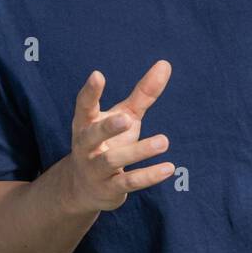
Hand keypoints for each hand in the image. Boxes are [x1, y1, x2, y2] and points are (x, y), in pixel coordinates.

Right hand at [63, 61, 173, 212]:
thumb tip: (165, 64)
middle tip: (126, 118)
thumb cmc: (107, 142)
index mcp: (86, 124)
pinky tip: (169, 167)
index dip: (90, 92)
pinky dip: (148, 176)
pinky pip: (128, 182)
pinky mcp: (109, 189)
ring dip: (138, 151)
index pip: (84, 106)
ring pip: (113, 160)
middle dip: (108, 128)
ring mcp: (95, 169)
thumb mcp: (124, 115)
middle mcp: (86, 146)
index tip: (97, 75)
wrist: (83, 188)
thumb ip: (142, 93)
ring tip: (163, 141)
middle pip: (93, 136)